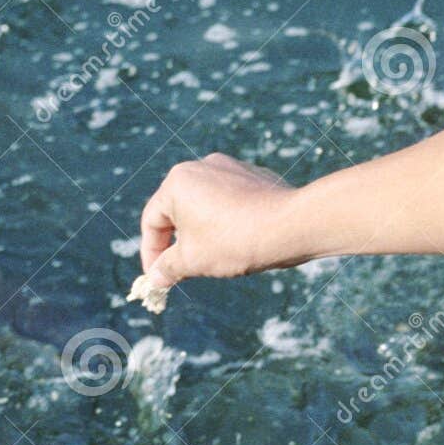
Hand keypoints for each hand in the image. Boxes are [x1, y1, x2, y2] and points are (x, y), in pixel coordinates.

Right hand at [139, 152, 300, 287]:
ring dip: (204, 233)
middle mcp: (201, 166)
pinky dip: (228, 222)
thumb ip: (168, 268)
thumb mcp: (194, 261)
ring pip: (207, 205)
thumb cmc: (235, 241)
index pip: (152, 221)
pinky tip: (240, 243)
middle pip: (178, 210)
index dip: (151, 254)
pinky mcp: (255, 177)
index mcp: (178, 182)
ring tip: (214, 258)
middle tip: (183, 270)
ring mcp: (231, 168)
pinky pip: (232, 202)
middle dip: (179, 243)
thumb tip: (155, 278)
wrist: (292, 226)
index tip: (156, 277)